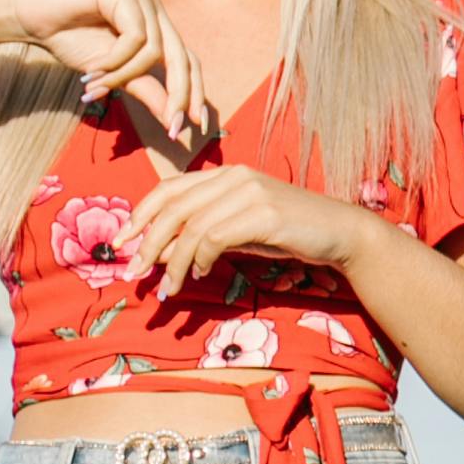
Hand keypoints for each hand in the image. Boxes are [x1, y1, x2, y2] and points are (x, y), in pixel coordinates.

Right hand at [0, 0, 205, 146]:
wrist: (30, 15)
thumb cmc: (70, 40)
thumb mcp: (114, 75)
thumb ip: (145, 90)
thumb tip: (172, 121)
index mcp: (157, 26)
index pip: (188, 61)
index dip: (194, 93)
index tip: (194, 126)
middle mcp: (154, 9)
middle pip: (182, 57)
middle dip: (179, 94)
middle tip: (172, 125)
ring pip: (153, 51)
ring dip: (123, 76)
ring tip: (95, 86)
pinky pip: (134, 38)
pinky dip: (114, 61)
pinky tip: (91, 68)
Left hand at [121, 161, 368, 296]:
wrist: (341, 233)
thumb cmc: (290, 233)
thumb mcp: (239, 231)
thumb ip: (203, 235)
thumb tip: (160, 254)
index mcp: (225, 174)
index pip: (169, 188)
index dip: (141, 214)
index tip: (123, 242)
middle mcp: (234, 176)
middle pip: (173, 208)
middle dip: (148, 242)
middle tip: (135, 272)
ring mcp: (249, 192)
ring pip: (191, 227)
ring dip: (174, 263)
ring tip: (169, 289)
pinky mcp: (264, 213)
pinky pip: (215, 238)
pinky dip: (201, 259)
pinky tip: (203, 275)